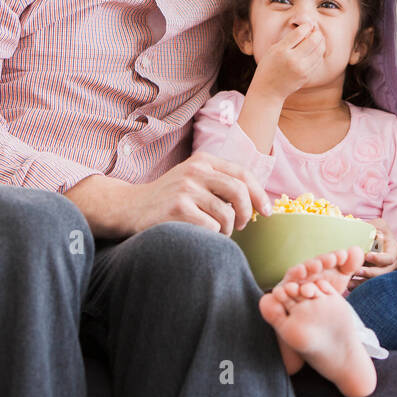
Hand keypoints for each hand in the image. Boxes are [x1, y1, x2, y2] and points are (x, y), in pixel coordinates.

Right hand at [132, 151, 271, 235]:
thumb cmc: (169, 198)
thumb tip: (258, 201)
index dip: (259, 194)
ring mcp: (186, 189)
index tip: (266, 211)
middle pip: (239, 191)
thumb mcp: (193, 180)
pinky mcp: (177, 209)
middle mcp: (195, 171)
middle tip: (242, 225)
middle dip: (246, 212)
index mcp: (203, 160)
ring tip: (214, 231)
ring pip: (225, 214)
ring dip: (225, 230)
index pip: (242, 174)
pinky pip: (210, 228)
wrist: (130, 207)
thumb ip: (220, 183)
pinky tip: (197, 233)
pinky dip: (210, 236)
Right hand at [251, 20, 325, 99]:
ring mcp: (301, 69)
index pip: (299, 33)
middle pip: (312, 41)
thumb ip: (287, 41)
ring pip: (319, 51)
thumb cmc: (268, 67)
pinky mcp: (306, 76)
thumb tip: (304, 30)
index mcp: (281, 51)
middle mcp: (292, 59)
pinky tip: (317, 48)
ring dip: (321, 42)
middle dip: (317, 33)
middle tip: (316, 30)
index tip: (308, 24)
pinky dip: (319, 52)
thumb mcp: (273, 50)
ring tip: (319, 38)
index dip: (306, 26)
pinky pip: (317, 61)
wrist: (268, 90)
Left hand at [347, 217, 396, 290]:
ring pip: (373, 282)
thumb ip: (375, 226)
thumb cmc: (383, 235)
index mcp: (393, 253)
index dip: (378, 258)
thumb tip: (363, 226)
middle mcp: (389, 267)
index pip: (388, 259)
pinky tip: (348, 286)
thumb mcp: (382, 227)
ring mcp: (382, 275)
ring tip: (349, 282)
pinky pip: (367, 287)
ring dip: (361, 282)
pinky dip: (358, 287)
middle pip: (381, 274)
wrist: (387, 248)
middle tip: (356, 270)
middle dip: (369, 272)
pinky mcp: (374, 280)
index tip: (367, 255)